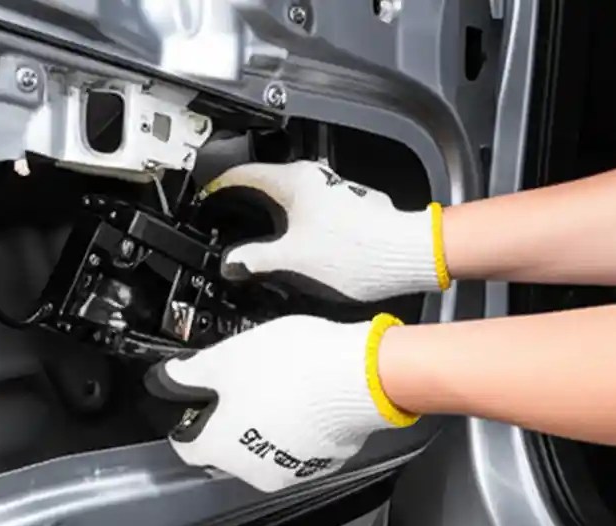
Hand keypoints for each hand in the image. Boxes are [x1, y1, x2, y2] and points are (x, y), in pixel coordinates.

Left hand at [145, 314, 417, 492]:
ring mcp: (292, 470)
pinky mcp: (324, 464)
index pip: (188, 447)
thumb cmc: (290, 368)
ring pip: (263, 449)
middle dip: (229, 420)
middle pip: (227, 449)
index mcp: (221, 448)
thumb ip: (191, 372)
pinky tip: (303, 397)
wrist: (361, 376)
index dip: (187, 422)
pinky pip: (297, 447)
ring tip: (275, 385)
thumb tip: (171, 377)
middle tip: (241, 383)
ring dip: (263, 424)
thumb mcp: (226, 357)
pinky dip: (294, 428)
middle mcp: (253, 471)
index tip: (196, 401)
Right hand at [202, 161, 447, 301]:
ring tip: (258, 242)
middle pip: (266, 187)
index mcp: (295, 182)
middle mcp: (315, 180)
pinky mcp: (349, 210)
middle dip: (245, 206)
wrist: (409, 256)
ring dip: (274, 218)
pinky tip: (295, 250)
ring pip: (291, 202)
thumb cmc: (358, 252)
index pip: (242, 174)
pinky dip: (296, 227)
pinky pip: (310, 214)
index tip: (206, 197)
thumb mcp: (292, 262)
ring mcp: (334, 193)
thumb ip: (254, 260)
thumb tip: (233, 261)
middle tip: (226, 222)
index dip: (218, 188)